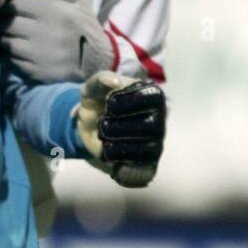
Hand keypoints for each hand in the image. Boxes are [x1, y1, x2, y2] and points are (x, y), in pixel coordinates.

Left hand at [0, 0, 113, 82]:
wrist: (99, 63)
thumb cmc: (86, 29)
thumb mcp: (79, 4)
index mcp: (53, 11)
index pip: (16, 2)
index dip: (9, 4)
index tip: (9, 7)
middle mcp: (44, 31)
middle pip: (7, 23)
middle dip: (3, 22)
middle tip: (5, 23)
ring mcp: (38, 53)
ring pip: (6, 42)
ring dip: (4, 39)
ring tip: (9, 37)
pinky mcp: (36, 71)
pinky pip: (11, 60)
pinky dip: (10, 56)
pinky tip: (16, 52)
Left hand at [76, 71, 165, 187]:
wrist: (88, 125)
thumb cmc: (96, 101)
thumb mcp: (93, 87)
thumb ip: (102, 79)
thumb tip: (115, 82)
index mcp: (152, 96)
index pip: (152, 98)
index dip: (128, 101)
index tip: (109, 104)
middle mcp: (159, 118)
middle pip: (152, 125)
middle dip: (120, 125)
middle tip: (102, 122)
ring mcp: (155, 141)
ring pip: (148, 148)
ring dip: (118, 143)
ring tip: (103, 136)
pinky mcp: (146, 161)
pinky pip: (144, 168)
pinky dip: (122, 162)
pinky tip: (107, 151)